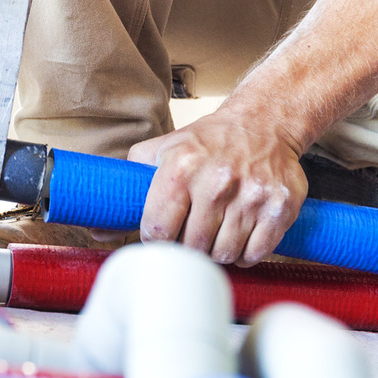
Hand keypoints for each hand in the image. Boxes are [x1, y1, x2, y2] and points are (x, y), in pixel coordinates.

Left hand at [129, 110, 307, 266]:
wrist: (264, 123)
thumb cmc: (207, 142)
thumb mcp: (161, 150)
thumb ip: (127, 186)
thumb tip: (97, 227)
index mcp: (181, 166)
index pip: (158, 231)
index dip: (157, 239)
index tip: (162, 234)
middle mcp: (217, 181)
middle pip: (193, 247)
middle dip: (189, 247)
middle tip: (193, 233)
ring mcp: (252, 195)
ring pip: (225, 254)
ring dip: (217, 251)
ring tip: (218, 230)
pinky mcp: (281, 207)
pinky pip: (256, 253)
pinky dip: (247, 253)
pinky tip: (241, 233)